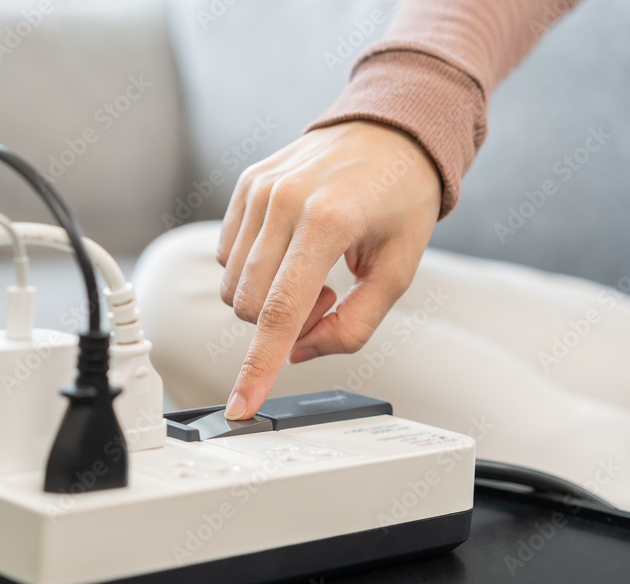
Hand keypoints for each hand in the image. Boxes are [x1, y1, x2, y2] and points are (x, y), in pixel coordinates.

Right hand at [217, 120, 441, 418]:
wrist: (390, 131)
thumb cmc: (401, 197)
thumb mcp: (399, 270)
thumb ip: (355, 324)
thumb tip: (300, 352)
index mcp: (328, 221)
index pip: (281, 313)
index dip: (259, 368)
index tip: (241, 405)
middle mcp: (284, 202)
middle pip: (251, 306)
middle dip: (282, 322)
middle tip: (325, 296)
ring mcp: (259, 191)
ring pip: (234, 286)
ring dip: (268, 295)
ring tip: (310, 268)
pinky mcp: (245, 186)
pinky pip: (228, 255)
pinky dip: (255, 269)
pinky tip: (290, 250)